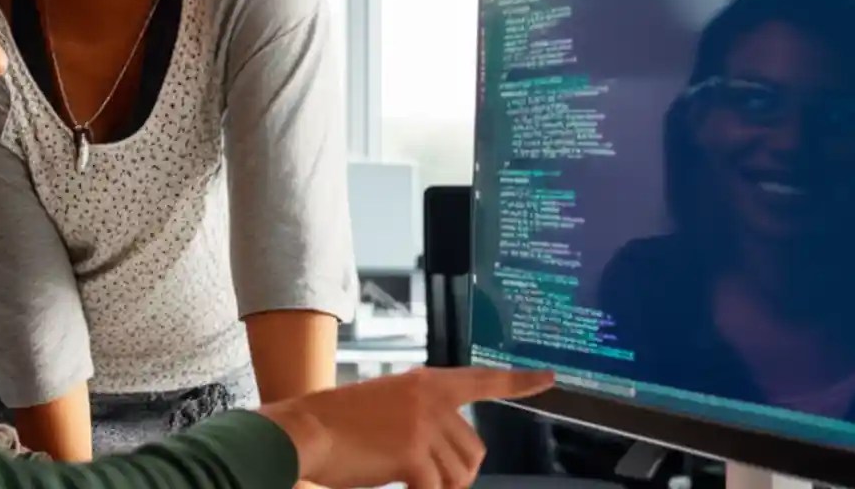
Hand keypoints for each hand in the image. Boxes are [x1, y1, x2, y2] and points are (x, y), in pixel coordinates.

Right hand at [258, 367, 553, 488]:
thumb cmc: (337, 426)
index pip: (483, 379)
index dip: (520, 381)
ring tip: (404, 480)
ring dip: (437, 488)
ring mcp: (424, 424)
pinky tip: (396, 484)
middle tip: (422, 479)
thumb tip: (456, 457)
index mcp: (426, 383)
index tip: (549, 377)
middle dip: (455, 475)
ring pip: (459, 475)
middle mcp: (431, 398)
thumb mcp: (386, 407)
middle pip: (474, 450)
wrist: (305, 432)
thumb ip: (422, 419)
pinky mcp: (414, 452)